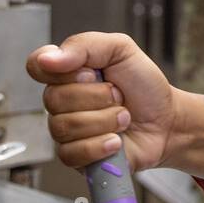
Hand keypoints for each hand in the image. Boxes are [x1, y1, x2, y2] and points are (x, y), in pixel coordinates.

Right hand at [26, 32, 173, 171]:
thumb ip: (85, 45)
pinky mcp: (76, 157)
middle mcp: (62, 101)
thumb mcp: (121, 50)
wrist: (167, 121)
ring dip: (104, 121)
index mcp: (67, 72)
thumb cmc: (144, 86)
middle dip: (97, 97)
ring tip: (123, 118)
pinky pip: (71, 154)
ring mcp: (67, 130)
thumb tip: (49, 58)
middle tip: (119, 96)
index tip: (89, 72)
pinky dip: (100, 146)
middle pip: (54, 99)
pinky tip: (115, 140)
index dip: (60, 70)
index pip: (36, 65)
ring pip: (65, 127)